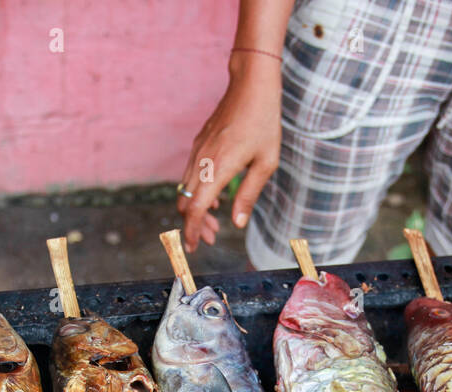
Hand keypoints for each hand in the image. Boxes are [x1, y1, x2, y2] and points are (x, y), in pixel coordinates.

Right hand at [176, 53, 282, 251]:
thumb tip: (236, 222)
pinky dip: (198, 192)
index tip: (193, 246)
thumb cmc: (264, 122)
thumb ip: (249, 195)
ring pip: (186, 190)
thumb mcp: (265, 163)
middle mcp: (202, 161)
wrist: (251, 85)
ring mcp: (198, 151)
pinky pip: (191, 175)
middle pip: (186, 203)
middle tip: (211, 239)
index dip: (192, 231)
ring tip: (216, 222)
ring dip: (196, 209)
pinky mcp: (199, 144)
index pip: (196, 208)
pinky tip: (216, 198)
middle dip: (195, 225)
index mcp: (218, 168)